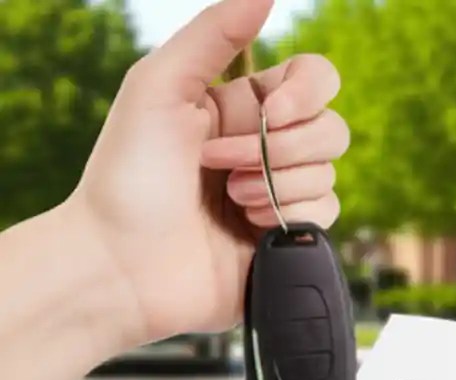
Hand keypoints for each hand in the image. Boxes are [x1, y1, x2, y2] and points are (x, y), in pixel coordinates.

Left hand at [70, 0, 349, 350]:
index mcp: (242, 106)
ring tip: (227, 200)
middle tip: (220, 164)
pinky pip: (325, 215)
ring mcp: (280, 194)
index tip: (271, 110)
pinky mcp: (287, 238)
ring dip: (276, 185)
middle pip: (332, 128)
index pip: (316, 80)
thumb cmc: (127, 178)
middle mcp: (266, 147)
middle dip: (280, 148)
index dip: (308, 93)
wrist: (121, 265)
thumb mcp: (158, 86)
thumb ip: (215, 36)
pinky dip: (285, 217)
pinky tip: (246, 226)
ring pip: (329, 173)